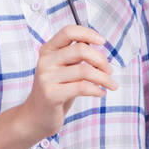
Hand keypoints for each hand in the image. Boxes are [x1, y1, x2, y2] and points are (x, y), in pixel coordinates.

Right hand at [21, 25, 117, 140]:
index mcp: (48, 50)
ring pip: (84, 70)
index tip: (102, 41)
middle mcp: (45, 61)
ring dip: (104, 78)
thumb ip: (77, 58)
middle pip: (80, 49)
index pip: (68, 31)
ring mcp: (46, 78)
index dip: (88, 33)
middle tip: (109, 70)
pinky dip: (97, 89)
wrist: (36, 116)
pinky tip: (101, 93)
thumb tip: (102, 54)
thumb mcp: (64, 69)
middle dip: (101, 59)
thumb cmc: (56, 90)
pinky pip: (81, 87)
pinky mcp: (51, 94)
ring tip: (112, 84)